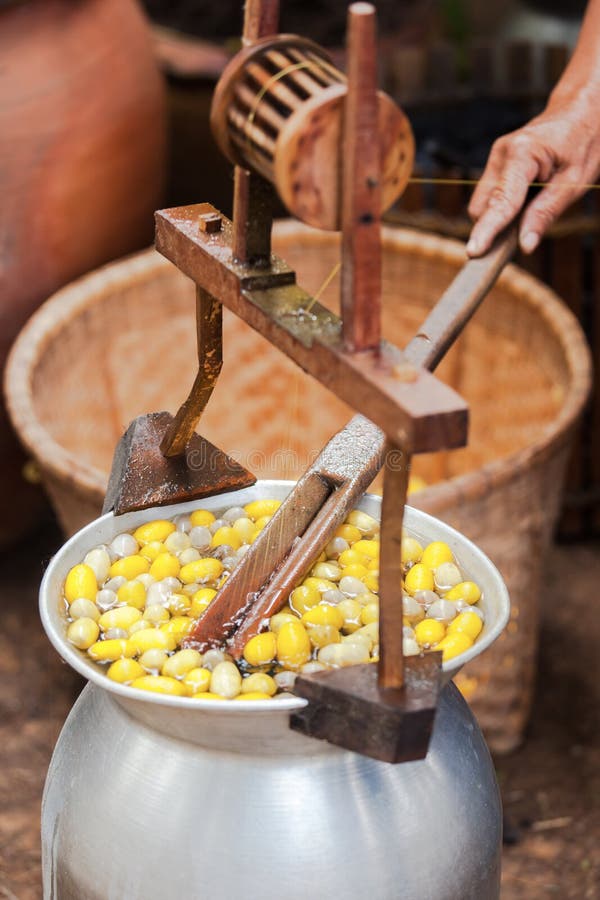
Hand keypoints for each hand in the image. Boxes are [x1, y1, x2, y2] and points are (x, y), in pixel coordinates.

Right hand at [466, 91, 599, 256]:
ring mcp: (495, 158)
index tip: (474, 252)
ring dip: (501, 216)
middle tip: (524, 236)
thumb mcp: (574, 181)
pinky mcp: (496, 165)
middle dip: (495, 226)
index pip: (501, 201)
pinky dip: (505, 207)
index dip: (488, 230)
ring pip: (484, 204)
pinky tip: (528, 198)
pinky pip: (491, 196)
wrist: (581, 111)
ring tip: (535, 205)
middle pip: (484, 207)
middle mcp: (501, 154)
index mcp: (522, 154)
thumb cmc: (582, 142)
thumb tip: (525, 246)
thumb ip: (546, 213)